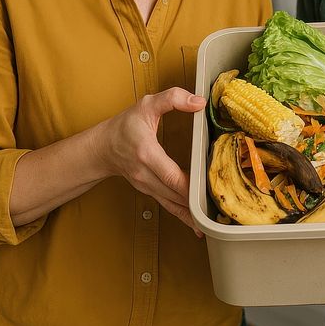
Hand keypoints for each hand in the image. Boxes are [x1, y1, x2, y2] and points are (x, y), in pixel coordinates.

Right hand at [96, 87, 205, 234]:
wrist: (103, 147)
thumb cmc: (125, 125)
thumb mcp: (147, 104)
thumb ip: (172, 99)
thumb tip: (199, 102)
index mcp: (146, 153)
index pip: (170, 174)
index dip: (189, 185)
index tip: (208, 189)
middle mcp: (145, 174)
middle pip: (174, 193)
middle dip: (196, 201)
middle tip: (221, 206)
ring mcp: (146, 185)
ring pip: (172, 203)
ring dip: (191, 214)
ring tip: (212, 222)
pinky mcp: (149, 191)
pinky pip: (168, 205)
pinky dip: (183, 216)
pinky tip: (196, 227)